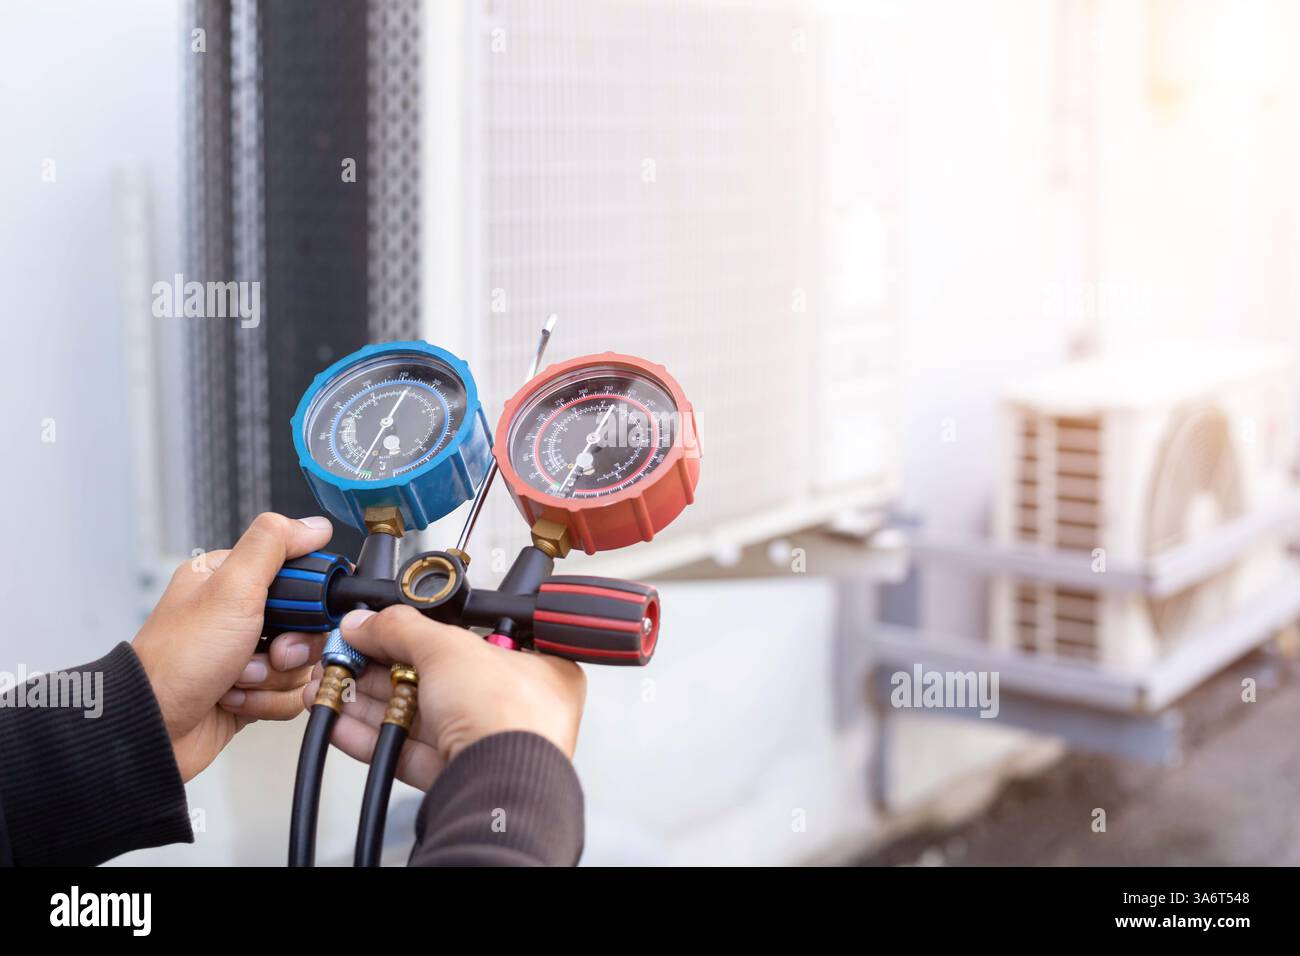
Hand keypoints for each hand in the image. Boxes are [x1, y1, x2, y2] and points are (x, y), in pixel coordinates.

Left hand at [132, 512, 335, 781]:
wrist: (153, 728)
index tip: (302, 613)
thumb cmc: (179, 659)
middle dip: (293, 645)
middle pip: (308, 624)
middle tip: (271, 651)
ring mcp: (246, 654)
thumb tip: (313, 524)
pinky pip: (289, 694)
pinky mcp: (252, 691)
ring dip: (274, 677)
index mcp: (231, 579)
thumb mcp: (231, 588)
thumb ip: (273, 546)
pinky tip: (236, 700)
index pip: (299, 574)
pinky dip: (267, 702)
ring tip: (239, 679)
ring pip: (301, 663)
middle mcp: (239, 614)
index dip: (310, 598)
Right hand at [303, 605, 585, 789]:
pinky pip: (407, 752)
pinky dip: (372, 737)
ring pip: (417, 717)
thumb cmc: (507, 716)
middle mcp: (513, 705)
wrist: (500, 785)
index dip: (419, 633)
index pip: (468, 639)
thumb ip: (400, 630)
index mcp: (533, 666)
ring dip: (369, 702)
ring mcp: (484, 742)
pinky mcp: (455, 776)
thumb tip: (365, 622)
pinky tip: (340, 723)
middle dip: (380, 668)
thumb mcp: (447, 648)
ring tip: (332, 686)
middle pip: (435, 678)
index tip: (378, 630)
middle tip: (345, 657)